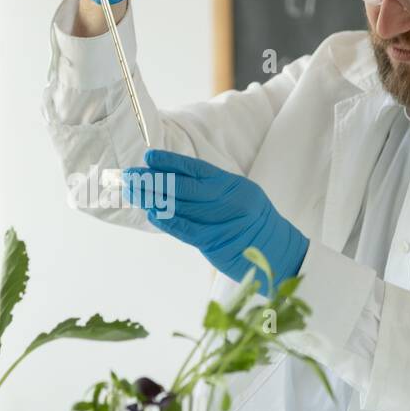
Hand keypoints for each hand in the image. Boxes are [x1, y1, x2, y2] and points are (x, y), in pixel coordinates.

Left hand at [122, 149, 309, 282]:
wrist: (278, 252)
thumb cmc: (253, 225)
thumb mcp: (239, 198)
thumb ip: (211, 190)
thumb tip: (172, 182)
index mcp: (232, 184)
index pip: (196, 168)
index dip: (170, 162)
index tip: (149, 157)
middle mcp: (228, 199)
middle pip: (184, 186)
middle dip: (153, 180)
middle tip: (131, 175)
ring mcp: (222, 220)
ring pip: (181, 206)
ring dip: (153, 198)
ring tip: (133, 192)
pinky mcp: (216, 242)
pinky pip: (186, 229)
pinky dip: (167, 220)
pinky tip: (152, 212)